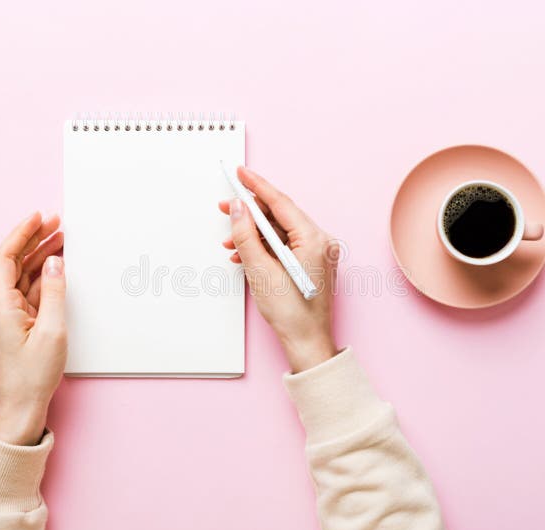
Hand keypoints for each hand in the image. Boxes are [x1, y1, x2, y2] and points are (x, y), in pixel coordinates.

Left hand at [0, 212, 65, 444]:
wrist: (22, 408)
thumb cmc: (33, 376)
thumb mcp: (53, 331)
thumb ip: (56, 292)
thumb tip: (56, 262)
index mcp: (2, 305)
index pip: (4, 257)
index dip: (20, 233)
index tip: (39, 217)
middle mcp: (2, 306)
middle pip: (14, 262)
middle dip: (34, 239)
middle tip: (56, 222)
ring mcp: (11, 315)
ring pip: (24, 275)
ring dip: (41, 256)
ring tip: (62, 239)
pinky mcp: (21, 323)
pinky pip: (32, 291)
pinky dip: (46, 276)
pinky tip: (60, 268)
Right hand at [219, 167, 337, 372]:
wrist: (307, 342)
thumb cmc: (292, 313)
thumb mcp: (260, 270)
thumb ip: (246, 235)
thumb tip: (237, 208)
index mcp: (313, 239)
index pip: (280, 203)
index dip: (256, 186)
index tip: (240, 173)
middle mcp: (320, 241)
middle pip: (280, 215)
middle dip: (250, 212)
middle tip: (224, 206)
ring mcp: (317, 252)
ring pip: (279, 231)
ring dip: (253, 233)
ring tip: (230, 240)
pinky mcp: (311, 262)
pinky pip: (284, 245)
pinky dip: (264, 247)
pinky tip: (244, 254)